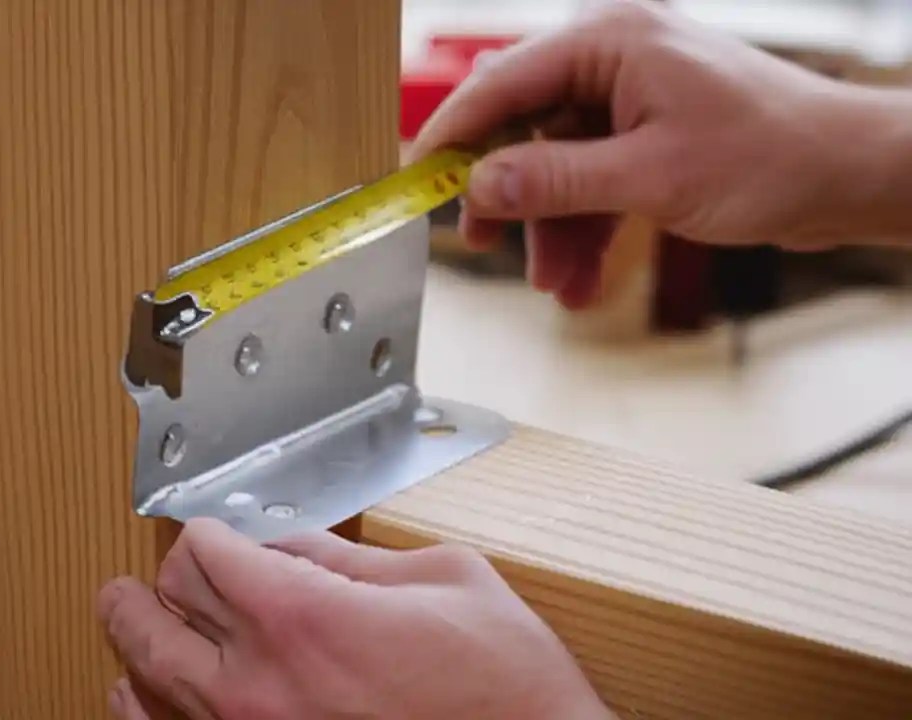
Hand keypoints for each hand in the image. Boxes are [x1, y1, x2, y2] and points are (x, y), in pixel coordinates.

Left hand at [97, 519, 610, 718]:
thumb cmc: (504, 689)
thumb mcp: (443, 581)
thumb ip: (349, 558)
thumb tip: (292, 546)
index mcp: (302, 617)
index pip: (203, 552)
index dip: (207, 533)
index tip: (212, 534)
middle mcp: (260, 684)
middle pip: (164, 609)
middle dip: (159, 582)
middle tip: (144, 576)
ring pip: (152, 681)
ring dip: (136, 640)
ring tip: (124, 616)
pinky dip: (142, 714)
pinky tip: (134, 698)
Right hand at [412, 0, 911, 308]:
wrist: (848, 175)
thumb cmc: (771, 156)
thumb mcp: (648, 177)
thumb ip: (554, 182)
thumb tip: (480, 186)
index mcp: (609, 42)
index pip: (500, 83)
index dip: (452, 135)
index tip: (417, 179)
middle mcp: (613, 60)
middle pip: (523, 126)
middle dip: (509, 195)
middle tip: (482, 240)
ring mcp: (630, 97)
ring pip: (556, 164)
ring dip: (550, 227)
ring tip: (552, 283)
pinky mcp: (646, 133)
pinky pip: (591, 180)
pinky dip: (583, 227)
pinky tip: (579, 275)